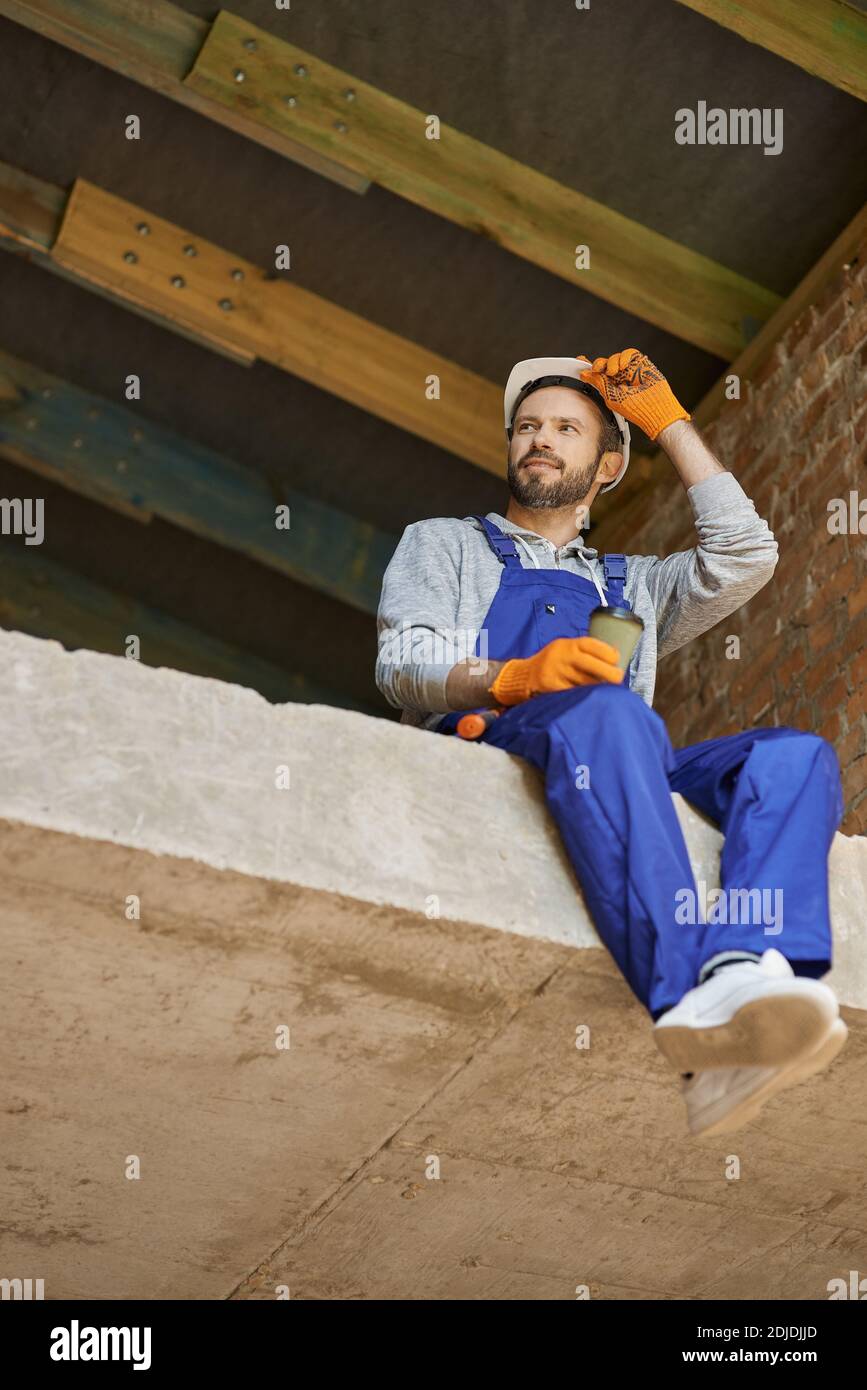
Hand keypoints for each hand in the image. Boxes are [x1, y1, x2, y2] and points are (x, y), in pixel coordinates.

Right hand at [488, 636, 623, 706]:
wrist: (524, 675)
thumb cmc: (552, 662)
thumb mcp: (565, 648)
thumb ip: (583, 652)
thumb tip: (613, 661)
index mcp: (568, 644)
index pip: (593, 645)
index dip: (609, 653)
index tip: (617, 660)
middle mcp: (562, 656)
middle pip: (592, 665)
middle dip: (610, 673)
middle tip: (618, 679)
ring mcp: (556, 672)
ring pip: (586, 682)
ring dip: (599, 687)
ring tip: (606, 689)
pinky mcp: (552, 687)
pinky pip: (574, 693)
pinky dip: (584, 696)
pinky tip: (590, 697)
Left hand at [576, 348, 689, 440]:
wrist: (655, 408)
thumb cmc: (635, 409)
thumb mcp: (611, 397)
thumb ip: (598, 383)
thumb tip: (585, 374)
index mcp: (611, 388)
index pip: (598, 374)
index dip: (589, 366)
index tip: (580, 360)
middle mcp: (620, 378)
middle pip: (605, 364)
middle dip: (599, 364)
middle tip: (597, 368)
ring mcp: (631, 370)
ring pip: (616, 357)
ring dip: (612, 362)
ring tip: (614, 372)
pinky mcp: (641, 364)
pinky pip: (629, 353)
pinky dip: (624, 356)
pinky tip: (623, 366)